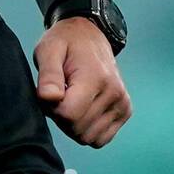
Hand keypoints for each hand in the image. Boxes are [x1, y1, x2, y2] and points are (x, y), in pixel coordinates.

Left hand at [33, 17, 131, 146]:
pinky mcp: (125, 111)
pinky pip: (101, 139)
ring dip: (74, 126)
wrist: (90, 34)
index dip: (52, 109)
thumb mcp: (48, 50)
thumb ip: (48, 75)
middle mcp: (114, 93)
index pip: (69, 115)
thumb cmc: (65, 42)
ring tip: (70, 100)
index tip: (50, 94)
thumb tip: (48, 99)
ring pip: (89, 138)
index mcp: (95, 77)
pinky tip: (83, 109)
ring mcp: (122, 104)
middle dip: (62, 118)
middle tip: (59, 96)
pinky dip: (88, 130)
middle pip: (78, 129)